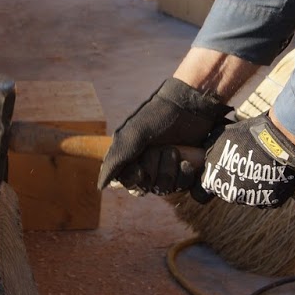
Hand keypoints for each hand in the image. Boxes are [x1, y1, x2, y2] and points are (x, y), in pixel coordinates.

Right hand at [98, 77, 229, 193]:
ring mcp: (167, 169)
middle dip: (155, 169)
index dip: (135, 178)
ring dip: (170, 169)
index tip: (141, 168)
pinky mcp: (185, 171)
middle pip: (147, 187)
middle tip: (160, 148)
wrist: (192, 106)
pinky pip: (183, 186)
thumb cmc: (160, 116)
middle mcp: (148, 165)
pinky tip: (187, 160)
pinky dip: (185, 173)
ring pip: (165, 188)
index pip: (128, 183)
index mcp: (131, 157)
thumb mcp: (134, 135)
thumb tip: (101, 186)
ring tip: (175, 149)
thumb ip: (116, 160)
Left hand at [198, 113, 294, 207]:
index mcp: (214, 182)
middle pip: (227, 191)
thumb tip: (204, 150)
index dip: (211, 177)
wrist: (278, 141)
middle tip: (243, 163)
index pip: (204, 188)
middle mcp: (230, 195)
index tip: (219, 169)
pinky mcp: (269, 202)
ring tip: (259, 165)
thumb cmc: (247, 136)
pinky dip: (266, 187)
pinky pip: (265, 196)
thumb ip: (210, 147)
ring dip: (249, 184)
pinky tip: (270, 172)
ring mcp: (251, 200)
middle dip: (232, 180)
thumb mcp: (221, 136)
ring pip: (246, 195)